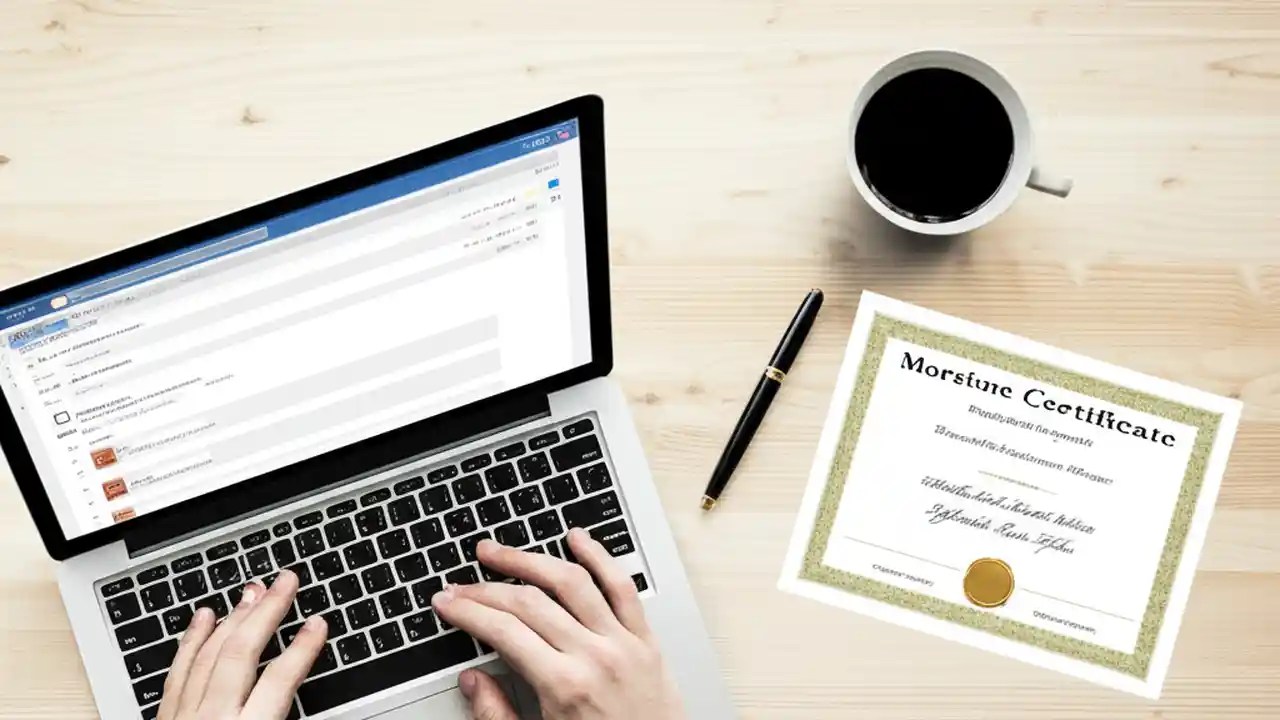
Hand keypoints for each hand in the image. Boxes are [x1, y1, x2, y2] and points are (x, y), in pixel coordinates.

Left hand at [158, 570, 328, 719]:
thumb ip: (282, 715)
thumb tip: (299, 686)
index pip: (279, 681)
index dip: (302, 649)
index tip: (318, 624)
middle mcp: (212, 717)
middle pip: (240, 654)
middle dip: (267, 612)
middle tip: (286, 581)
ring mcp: (183, 716)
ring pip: (208, 655)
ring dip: (234, 618)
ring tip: (253, 591)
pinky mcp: (165, 718)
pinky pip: (177, 671)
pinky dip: (191, 640)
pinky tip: (202, 618)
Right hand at [432, 528, 684, 719]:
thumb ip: (499, 716)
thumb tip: (472, 681)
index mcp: (564, 688)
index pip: (504, 631)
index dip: (468, 611)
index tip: (446, 602)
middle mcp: (594, 657)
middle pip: (530, 602)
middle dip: (486, 588)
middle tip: (460, 583)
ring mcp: (623, 644)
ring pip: (572, 582)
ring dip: (531, 560)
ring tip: (500, 552)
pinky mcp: (647, 641)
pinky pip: (623, 587)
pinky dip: (600, 557)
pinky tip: (578, 539)